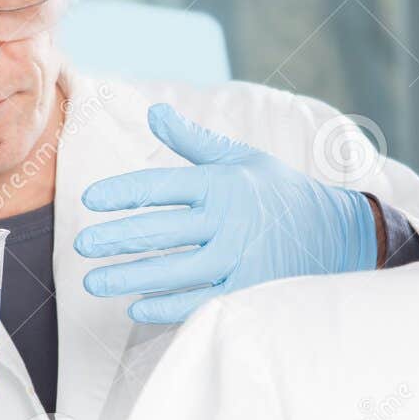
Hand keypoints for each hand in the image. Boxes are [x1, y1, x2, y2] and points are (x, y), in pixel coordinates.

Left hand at [74, 104, 379, 322]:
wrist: (337, 233)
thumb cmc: (279, 192)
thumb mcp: (241, 159)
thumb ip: (193, 142)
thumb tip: (154, 113)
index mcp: (222, 184)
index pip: (163, 185)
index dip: (124, 192)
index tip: (89, 200)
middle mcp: (228, 220)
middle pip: (161, 230)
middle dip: (116, 238)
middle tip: (80, 246)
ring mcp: (238, 258)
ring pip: (174, 269)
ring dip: (129, 276)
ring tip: (92, 282)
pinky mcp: (247, 290)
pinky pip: (199, 301)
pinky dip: (166, 305)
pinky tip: (135, 306)